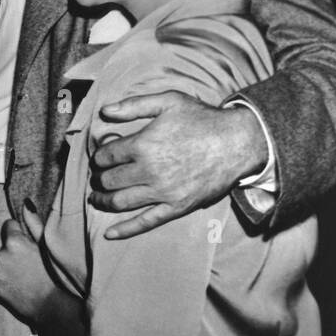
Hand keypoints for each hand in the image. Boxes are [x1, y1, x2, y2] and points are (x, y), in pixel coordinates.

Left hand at [0, 200, 55, 324]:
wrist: (51, 307)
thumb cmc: (54, 274)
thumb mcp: (47, 246)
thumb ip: (34, 223)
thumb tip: (25, 203)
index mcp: (13, 242)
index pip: (8, 226)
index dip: (19, 233)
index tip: (28, 244)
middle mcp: (0, 255)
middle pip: (4, 247)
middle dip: (13, 253)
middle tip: (30, 265)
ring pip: (0, 264)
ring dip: (8, 268)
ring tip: (26, 278)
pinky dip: (5, 283)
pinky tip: (19, 287)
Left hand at [90, 92, 263, 238]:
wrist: (238, 142)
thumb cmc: (203, 119)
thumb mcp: (168, 101)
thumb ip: (134, 105)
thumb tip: (105, 111)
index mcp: (143, 145)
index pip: (106, 156)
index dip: (99, 157)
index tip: (101, 157)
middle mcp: (149, 171)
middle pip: (109, 180)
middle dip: (99, 179)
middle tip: (98, 177)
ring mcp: (162, 192)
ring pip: (120, 202)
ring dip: (103, 201)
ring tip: (97, 198)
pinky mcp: (176, 207)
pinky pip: (145, 222)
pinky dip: (125, 230)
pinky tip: (110, 234)